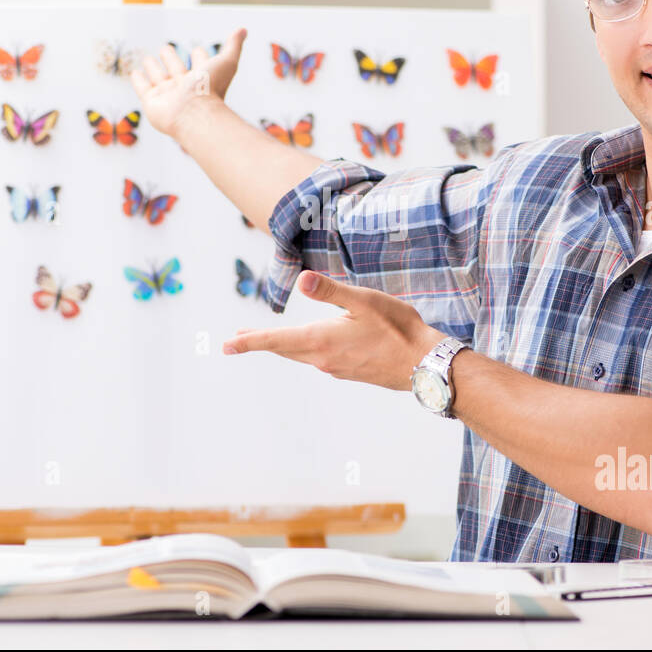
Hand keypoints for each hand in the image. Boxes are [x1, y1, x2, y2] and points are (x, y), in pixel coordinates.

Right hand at [129, 27, 247, 138]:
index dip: (200, 56)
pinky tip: (136, 73)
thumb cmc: (211, 89)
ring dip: (153, 68)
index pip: (201, 63)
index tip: (198, 51)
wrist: (195, 114)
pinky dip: (138, 81)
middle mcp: (185, 86)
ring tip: (148, 59)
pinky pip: (143, 89)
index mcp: (203, 77)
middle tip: (166, 49)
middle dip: (172, 59)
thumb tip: (243, 30)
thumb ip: (234, 46)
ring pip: (159, 78)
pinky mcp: (152, 102)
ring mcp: (168, 95)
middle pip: (177, 69)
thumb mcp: (226, 62)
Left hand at [223, 271, 446, 391]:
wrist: (424, 365)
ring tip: (268, 341)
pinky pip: (318, 360)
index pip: (275, 340)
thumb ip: (331, 291)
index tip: (226, 345)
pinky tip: (311, 345)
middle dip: (260, 342)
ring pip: (300, 355)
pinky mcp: (349, 371)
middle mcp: (322, 359)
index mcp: (321, 340)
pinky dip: (304, 350)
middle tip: (237, 340)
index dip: (249, 341)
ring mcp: (336, 368)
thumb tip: (301, 279)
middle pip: (284, 349)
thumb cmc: (398, 329)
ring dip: (281, 346)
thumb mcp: (365, 301)